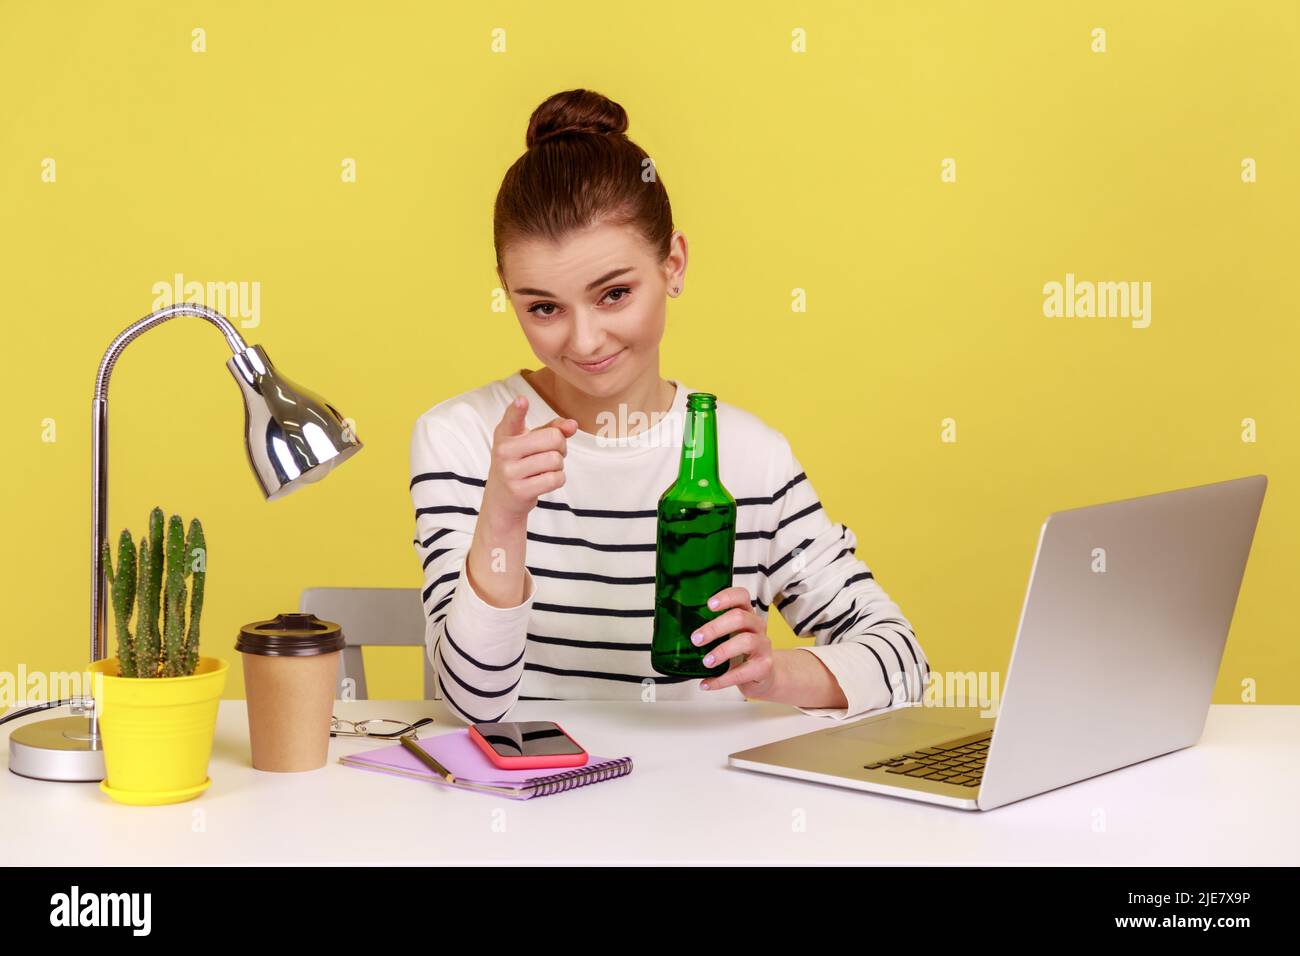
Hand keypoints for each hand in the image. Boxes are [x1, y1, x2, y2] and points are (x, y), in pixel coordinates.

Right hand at [483, 394, 577, 521]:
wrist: (502, 498)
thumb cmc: (521, 463)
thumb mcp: (530, 442)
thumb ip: (552, 429)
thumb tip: (573, 425)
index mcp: (505, 433)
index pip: (512, 418)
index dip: (518, 409)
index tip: (522, 400)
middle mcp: (504, 450)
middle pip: (553, 438)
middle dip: (561, 446)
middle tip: (551, 453)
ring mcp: (509, 471)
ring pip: (555, 460)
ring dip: (559, 465)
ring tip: (545, 468)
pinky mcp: (519, 490)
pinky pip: (555, 479)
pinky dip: (558, 479)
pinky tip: (545, 480)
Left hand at [691, 586, 778, 697]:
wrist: (765, 676)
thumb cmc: (740, 652)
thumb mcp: (729, 636)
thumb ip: (711, 631)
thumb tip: (675, 632)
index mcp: (747, 614)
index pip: (741, 596)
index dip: (726, 597)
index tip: (709, 604)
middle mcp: (757, 626)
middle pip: (740, 617)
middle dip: (715, 628)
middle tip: (696, 639)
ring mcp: (763, 646)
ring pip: (746, 641)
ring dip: (722, 651)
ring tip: (706, 662)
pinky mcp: (764, 667)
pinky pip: (743, 672)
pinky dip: (721, 680)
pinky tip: (707, 683)